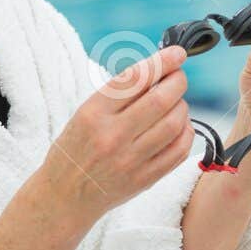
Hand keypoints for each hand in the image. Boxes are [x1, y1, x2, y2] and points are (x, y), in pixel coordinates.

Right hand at [45, 45, 194, 221]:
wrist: (64, 196)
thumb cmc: (75, 148)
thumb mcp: (84, 114)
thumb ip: (119, 95)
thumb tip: (158, 69)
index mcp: (93, 114)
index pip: (135, 79)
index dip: (162, 62)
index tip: (177, 53)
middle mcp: (112, 136)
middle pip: (161, 100)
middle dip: (177, 81)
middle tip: (178, 77)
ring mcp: (130, 161)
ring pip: (174, 124)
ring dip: (182, 106)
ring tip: (176, 103)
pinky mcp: (144, 180)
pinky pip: (178, 151)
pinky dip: (186, 132)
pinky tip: (180, 126)